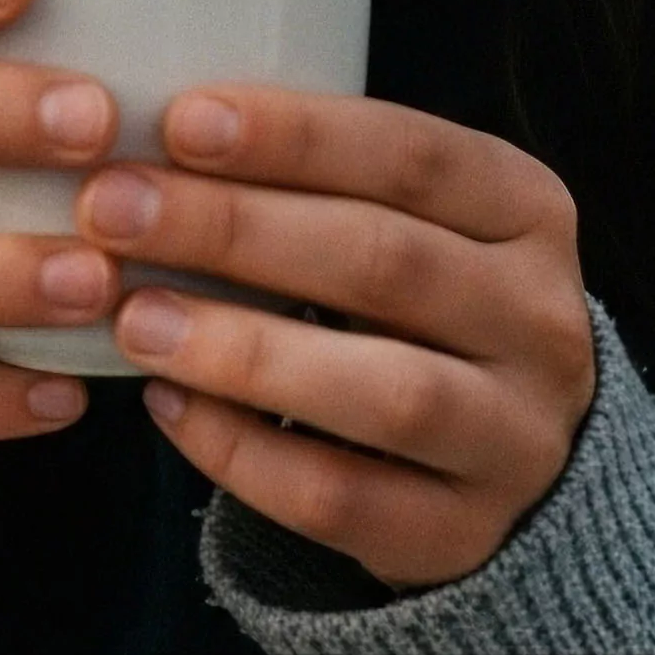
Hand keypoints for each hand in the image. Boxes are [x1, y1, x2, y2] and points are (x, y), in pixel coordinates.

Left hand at [75, 86, 594, 589]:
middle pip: (387, 263)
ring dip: (245, 350)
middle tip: (113, 210)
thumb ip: (319, 181)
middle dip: (237, 230)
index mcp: (528, 211)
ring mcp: (514, 436)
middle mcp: (540, 320)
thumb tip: (154, 138)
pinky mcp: (463, 533)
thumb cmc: (422, 304)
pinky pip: (341, 498)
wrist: (513, 456)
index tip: (181, 120)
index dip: (297, 135)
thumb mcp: (412, 218)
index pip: (415, 156)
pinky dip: (243, 451)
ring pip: (383, 392)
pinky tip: (168, 406)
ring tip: (134, 318)